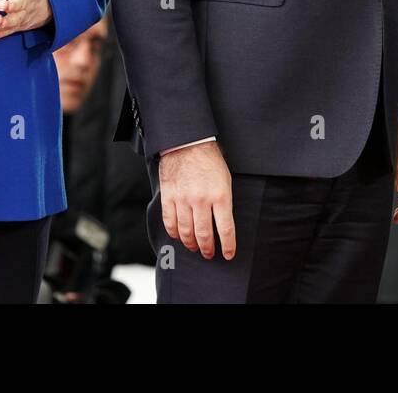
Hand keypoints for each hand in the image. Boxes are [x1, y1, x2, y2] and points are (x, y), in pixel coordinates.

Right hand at [158, 141, 235, 259]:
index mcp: (220, 195)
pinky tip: (178, 236)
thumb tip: (223, 224)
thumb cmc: (209, 160)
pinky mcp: (169, 197)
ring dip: (191, 243)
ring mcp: (183, 199)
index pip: (226, 229)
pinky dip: (174, 232)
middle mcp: (202, 200)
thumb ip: (224, 202)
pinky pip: (170, 222)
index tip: (228, 254)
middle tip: (209, 253)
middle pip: (204, 234)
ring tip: (194, 247)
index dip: (228, 246)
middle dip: (207, 249)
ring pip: (186, 232)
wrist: (188, 143)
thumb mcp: (225, 180)